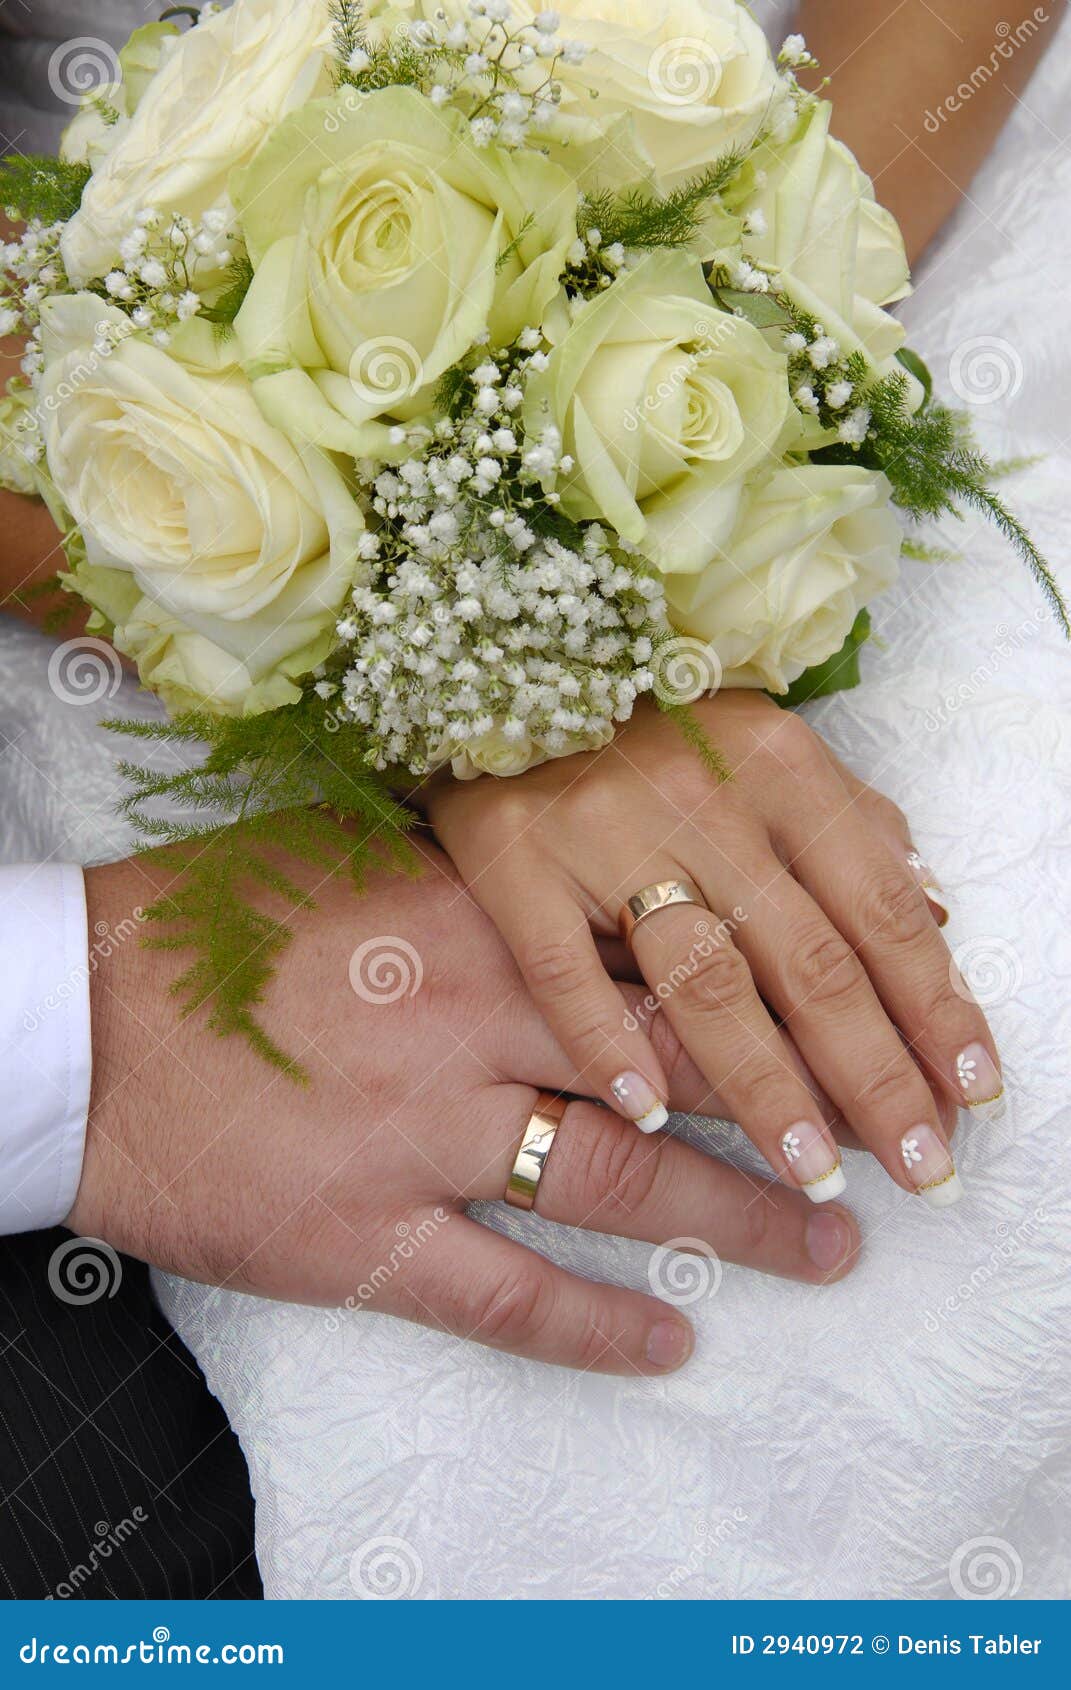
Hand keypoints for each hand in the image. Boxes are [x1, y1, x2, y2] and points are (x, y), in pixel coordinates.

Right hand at [67, 831, 857, 1374]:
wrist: (78, 1021)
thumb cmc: (210, 928)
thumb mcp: (351, 857)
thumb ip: (477, 870)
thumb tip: (587, 872)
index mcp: (473, 917)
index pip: (658, 951)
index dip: (766, 987)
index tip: (844, 1010)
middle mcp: (469, 1023)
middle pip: (673, 1067)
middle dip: (790, 1107)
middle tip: (877, 1141)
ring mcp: (421, 1136)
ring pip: (616, 1181)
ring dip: (734, 1220)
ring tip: (825, 1250)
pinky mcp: (364, 1236)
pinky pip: (506, 1293)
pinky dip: (595, 1327)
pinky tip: (668, 1347)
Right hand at [427, 694, 999, 1207]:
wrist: (499, 678)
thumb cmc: (650, 735)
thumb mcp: (764, 751)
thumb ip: (851, 826)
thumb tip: (937, 912)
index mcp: (782, 770)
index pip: (882, 909)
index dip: (937, 1008)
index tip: (974, 1094)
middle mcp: (705, 800)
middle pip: (810, 961)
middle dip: (875, 1075)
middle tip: (921, 1167)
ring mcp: (605, 830)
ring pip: (704, 980)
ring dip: (766, 1088)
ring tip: (814, 1171)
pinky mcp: (514, 857)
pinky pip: (563, 967)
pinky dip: (607, 1041)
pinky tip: (649, 1112)